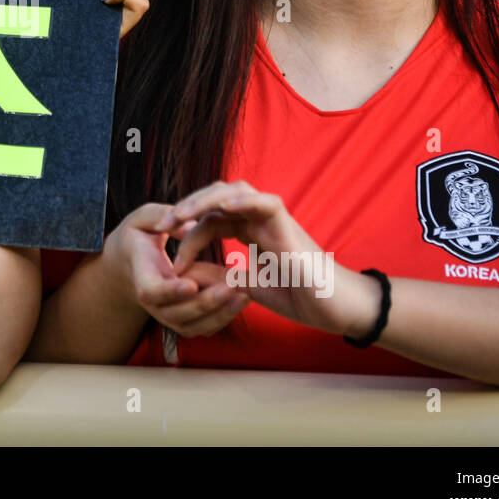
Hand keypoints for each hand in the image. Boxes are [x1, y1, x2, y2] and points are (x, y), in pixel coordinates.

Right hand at [106, 201, 249, 338]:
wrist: (128, 265)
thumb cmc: (137, 237)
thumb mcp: (141, 220)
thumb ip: (160, 216)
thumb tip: (188, 224)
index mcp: (141, 276)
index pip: (151, 291)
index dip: (170, 291)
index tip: (191, 283)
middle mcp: (153, 303)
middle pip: (176, 314)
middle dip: (204, 303)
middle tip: (231, 287)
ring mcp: (167, 315)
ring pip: (192, 326)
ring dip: (219, 314)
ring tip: (244, 295)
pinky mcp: (183, 320)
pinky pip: (203, 328)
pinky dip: (222, 318)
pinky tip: (242, 300)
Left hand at [157, 180, 377, 337]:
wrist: (335, 307)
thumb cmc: (299, 296)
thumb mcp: (245, 287)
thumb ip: (217, 276)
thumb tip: (184, 273)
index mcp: (249, 231)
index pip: (210, 221)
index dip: (188, 236)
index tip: (173, 261)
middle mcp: (258, 219)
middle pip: (217, 198)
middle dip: (188, 207)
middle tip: (164, 225)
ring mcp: (274, 218)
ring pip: (235, 190)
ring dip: (206, 199)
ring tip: (182, 214)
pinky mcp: (289, 224)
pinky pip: (266, 201)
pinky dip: (245, 200)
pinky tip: (225, 206)